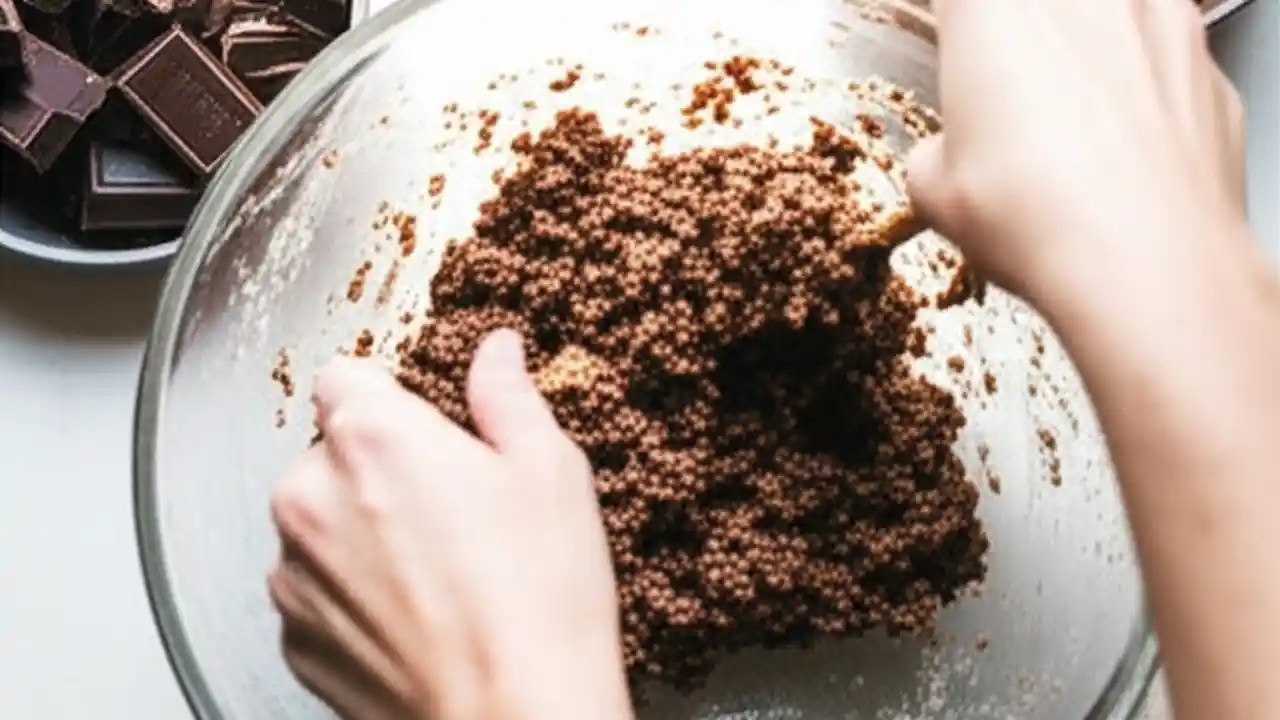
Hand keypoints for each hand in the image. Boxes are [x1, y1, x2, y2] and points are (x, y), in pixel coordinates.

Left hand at [268, 330, 631, 718]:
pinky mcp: (294, 638)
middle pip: (329, 452)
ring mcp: (294, 574)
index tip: (423, 424)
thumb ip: (507, 396)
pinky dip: (351, 594)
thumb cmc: (540, 600)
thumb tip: (495, 352)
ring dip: (359, 531)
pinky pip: (314, 590)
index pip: (343, 374)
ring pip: (318, 523)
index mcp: (373, 438)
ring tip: (438, 571)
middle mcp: (311, 496)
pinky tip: (416, 616)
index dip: (389, 394)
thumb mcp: (550, 472)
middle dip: (378, 467)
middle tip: (451, 508)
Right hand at [905, 0, 1251, 305]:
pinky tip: (1121, 154)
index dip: (952, 28)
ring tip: (1067, 132)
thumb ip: (935, 151)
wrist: (1146, 261)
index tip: (949, 52)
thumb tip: (946, 158)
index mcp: (993, 6)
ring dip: (1084, 59)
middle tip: (1002, 101)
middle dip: (1019, 45)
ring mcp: (1155, 17)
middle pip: (1037, 11)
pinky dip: (1140, 94)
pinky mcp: (1207, 63)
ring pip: (1104, 24)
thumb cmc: (1038, 215)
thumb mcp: (935, 192)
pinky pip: (1159, 62)